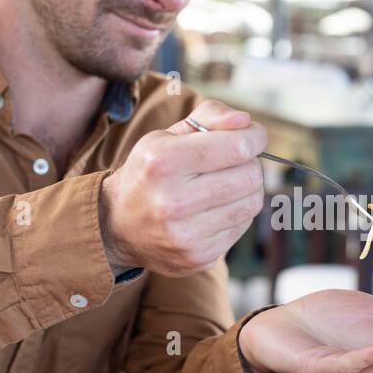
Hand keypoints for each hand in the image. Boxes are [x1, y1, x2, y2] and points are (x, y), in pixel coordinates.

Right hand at [99, 98, 264, 277]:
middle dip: (250, 163)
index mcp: (163, 161)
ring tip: (225, 184)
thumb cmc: (150, 173)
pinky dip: (237, 213)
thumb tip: (245, 122)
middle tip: (234, 162)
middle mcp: (173, 201)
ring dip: (247, 189)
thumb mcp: (167, 135)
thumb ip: (209, 116)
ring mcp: (186, 234)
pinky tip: (215, 208)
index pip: (237, 147)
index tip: (253, 136)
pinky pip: (242, 226)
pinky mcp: (199, 256)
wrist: (117, 225)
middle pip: (250, 176)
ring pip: (252, 203)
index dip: (255, 137)